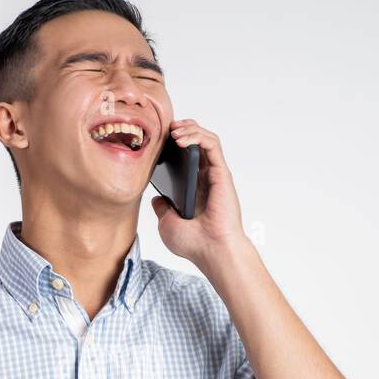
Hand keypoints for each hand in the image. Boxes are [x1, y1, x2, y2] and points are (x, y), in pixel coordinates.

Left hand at [150, 118, 247, 265]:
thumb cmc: (194, 243)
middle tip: (167, 128)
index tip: (158, 140)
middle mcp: (205, 180)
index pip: (186, 158)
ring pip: (206, 139)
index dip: (173, 145)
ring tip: (174, 130)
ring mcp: (214, 175)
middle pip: (197, 143)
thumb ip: (162, 208)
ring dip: (190, 129)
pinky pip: (212, 144)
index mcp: (193, 190)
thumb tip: (156, 198)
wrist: (211, 250)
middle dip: (182, 129)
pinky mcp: (222, 173)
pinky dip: (198, 136)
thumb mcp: (166, 224)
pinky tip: (182, 139)